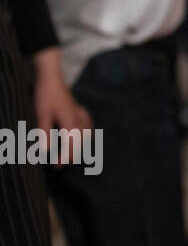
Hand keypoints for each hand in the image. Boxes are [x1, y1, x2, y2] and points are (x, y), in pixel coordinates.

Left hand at [31, 48, 90, 165]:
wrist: (52, 78)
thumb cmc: (46, 96)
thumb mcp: (42, 115)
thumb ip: (45, 133)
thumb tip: (46, 151)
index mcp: (70, 122)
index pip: (71, 145)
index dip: (64, 158)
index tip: (57, 166)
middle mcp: (78, 119)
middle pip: (80, 142)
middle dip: (72, 155)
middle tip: (60, 165)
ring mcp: (80, 114)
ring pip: (86, 134)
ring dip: (80, 146)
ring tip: (73, 155)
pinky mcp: (79, 110)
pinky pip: (88, 124)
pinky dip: (87, 133)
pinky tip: (85, 135)